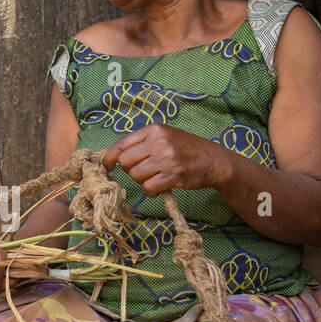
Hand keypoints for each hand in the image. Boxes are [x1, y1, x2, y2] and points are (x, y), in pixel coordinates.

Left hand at [102, 123, 228, 195]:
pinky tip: (159, 188)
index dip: (109, 157)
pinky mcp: (173, 176)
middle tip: (143, 172)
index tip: (106, 166)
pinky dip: (151, 191)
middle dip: (130, 170)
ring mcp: (166, 159)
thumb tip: (117, 156)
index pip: (122, 144)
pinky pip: (148, 188)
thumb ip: (144, 142)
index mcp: (154, 130)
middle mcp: (159, 142)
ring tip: (156, 178)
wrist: (214, 160)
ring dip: (142, 181)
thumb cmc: (187, 149)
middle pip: (126, 162)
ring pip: (136, 176)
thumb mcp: (166, 136)